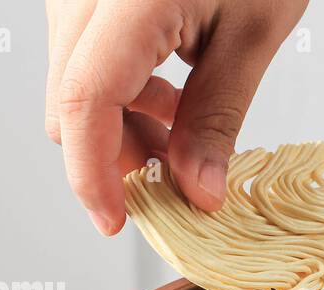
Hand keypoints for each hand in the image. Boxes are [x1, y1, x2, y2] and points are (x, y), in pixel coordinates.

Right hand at [45, 0, 307, 234]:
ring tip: (184, 128)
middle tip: (180, 180)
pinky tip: (168, 93)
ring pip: (72, 87)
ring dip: (121, 127)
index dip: (94, 174)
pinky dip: (120, 94)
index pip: (83, 102)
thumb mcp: (254, 34)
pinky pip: (82, 60)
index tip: (119, 221)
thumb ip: (218, 118)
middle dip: (118, 156)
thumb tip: (196, 194)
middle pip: (69, 103)